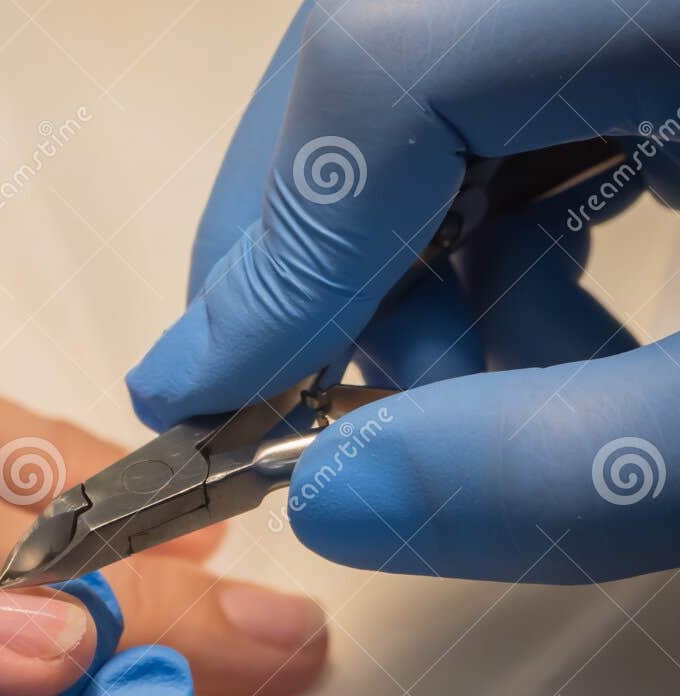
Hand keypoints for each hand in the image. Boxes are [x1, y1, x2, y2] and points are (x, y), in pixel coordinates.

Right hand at [128, 0, 679, 582]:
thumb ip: (564, 469)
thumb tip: (339, 500)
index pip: (381, 69)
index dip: (276, 251)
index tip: (217, 399)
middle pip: (376, 64)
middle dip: (335, 268)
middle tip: (340, 422)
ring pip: (425, 91)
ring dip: (418, 267)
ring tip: (497, 403)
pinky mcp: (626, 18)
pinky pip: (500, 90)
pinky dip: (492, 229)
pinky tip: (561, 336)